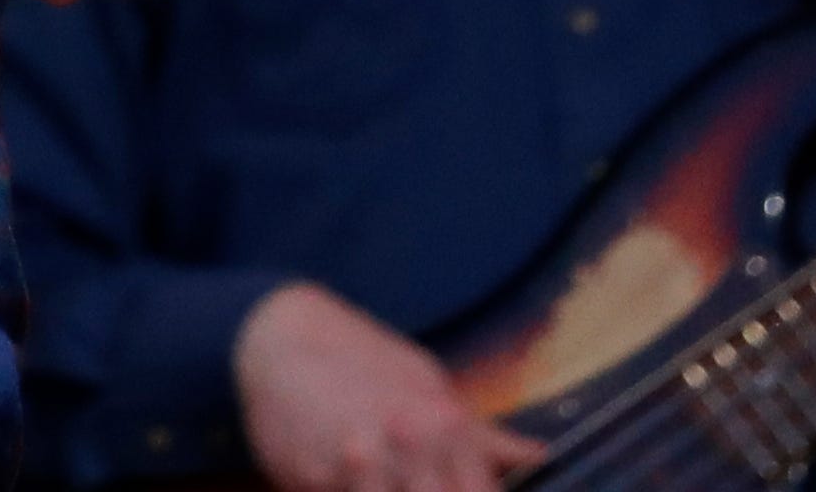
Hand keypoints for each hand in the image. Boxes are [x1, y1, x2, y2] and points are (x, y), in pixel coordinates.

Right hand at [235, 281, 543, 491]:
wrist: (278, 339)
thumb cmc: (360, 362)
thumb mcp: (427, 386)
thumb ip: (480, 436)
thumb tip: (537, 455)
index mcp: (447, 424)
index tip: (460, 488)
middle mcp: (409, 442)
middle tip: (411, 480)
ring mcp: (360, 462)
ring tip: (381, 477)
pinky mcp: (314, 478)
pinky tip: (345, 481)